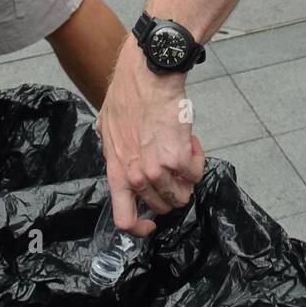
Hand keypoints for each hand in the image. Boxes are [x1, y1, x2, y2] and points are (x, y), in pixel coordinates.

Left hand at [96, 36, 205, 235]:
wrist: (148, 77)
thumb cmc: (128, 94)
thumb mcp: (108, 127)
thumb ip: (114, 149)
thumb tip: (117, 154)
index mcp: (116, 171)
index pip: (124, 219)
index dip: (140, 229)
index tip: (152, 223)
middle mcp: (136, 176)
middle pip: (162, 205)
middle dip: (172, 190)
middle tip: (175, 167)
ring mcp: (157, 170)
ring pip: (183, 192)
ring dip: (187, 175)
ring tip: (183, 149)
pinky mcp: (179, 159)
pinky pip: (196, 172)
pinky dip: (197, 159)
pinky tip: (190, 140)